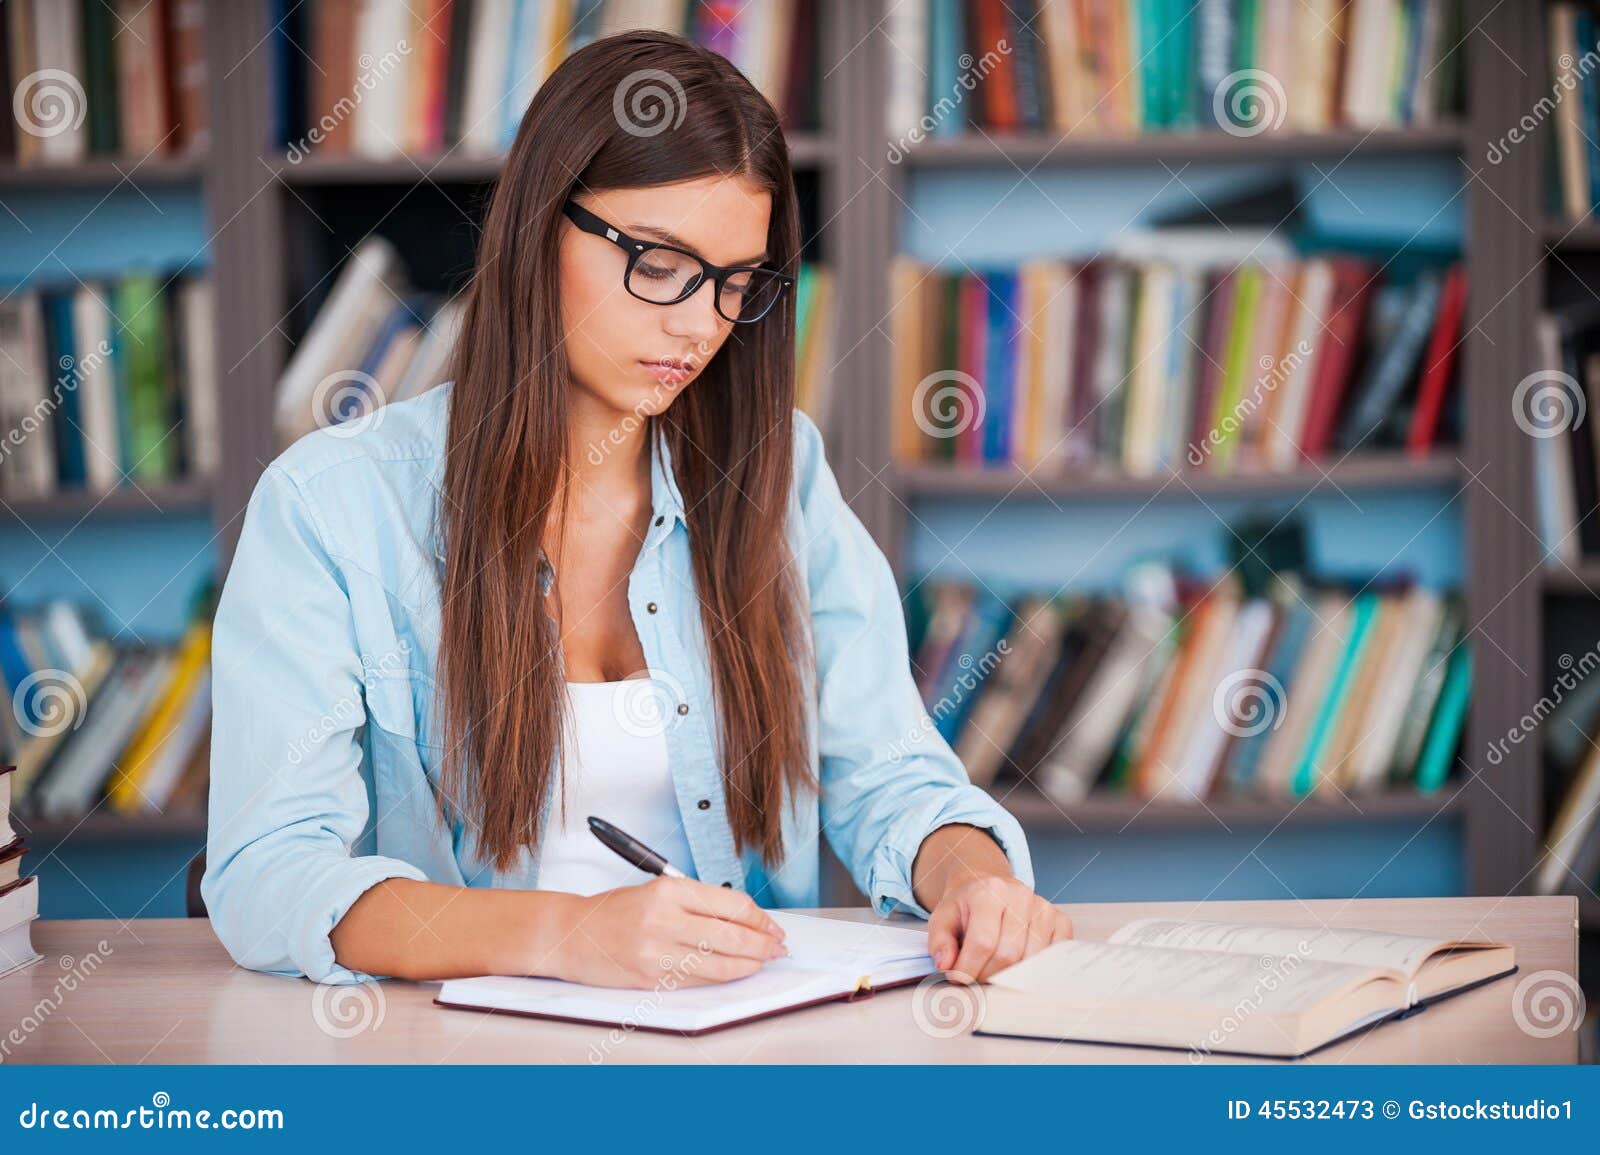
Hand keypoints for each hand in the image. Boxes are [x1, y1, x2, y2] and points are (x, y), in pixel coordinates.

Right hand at [550, 876, 787, 988]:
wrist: (570, 934)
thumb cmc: (614, 911)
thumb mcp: (657, 892)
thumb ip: (698, 904)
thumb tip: (745, 920)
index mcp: (669, 890)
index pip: (733, 906)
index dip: (761, 920)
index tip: (773, 928)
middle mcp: (664, 919)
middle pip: (732, 936)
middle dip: (763, 945)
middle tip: (777, 948)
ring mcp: (657, 952)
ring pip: (719, 964)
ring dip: (748, 965)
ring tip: (762, 962)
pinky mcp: (651, 979)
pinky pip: (698, 980)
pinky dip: (722, 977)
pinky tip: (733, 972)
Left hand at [926, 874, 1071, 983]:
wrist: (989, 889)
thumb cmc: (967, 907)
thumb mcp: (942, 918)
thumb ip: (939, 942)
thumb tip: (947, 965)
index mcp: (989, 891)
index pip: (983, 943)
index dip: (969, 969)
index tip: (959, 980)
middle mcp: (1020, 896)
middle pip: (1008, 955)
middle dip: (987, 975)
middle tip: (975, 978)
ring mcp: (1043, 908)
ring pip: (1031, 960)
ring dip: (1010, 976)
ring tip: (993, 970)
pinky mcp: (1060, 920)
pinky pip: (1053, 956)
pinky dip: (1036, 969)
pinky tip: (1018, 966)